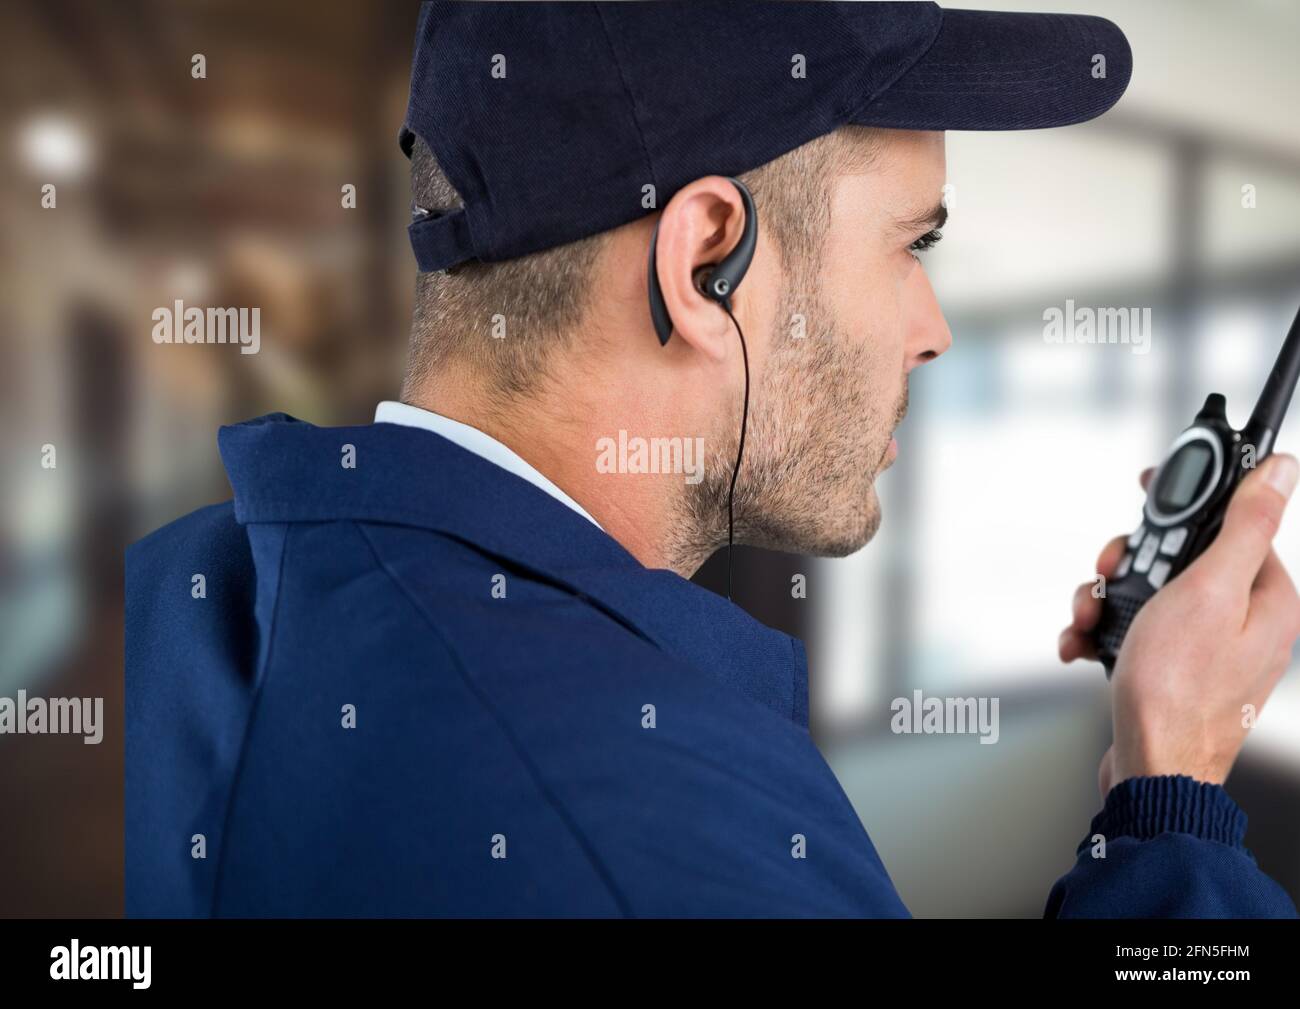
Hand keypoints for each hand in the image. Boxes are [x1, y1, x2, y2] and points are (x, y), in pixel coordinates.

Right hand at [1060, 454, 1299, 797]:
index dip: (1186, 505)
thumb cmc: (1179, 691)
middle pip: (1181, 557)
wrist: (1150, 768)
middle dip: (1131, 562)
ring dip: (1106, 598)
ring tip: (1089, 618)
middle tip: (1112, 573)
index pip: (1232, 522)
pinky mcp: (1171, 669)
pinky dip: (1102, 632)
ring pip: (1148, 592)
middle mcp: (1242, 620)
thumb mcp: (1210, 590)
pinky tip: (1085, 644)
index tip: (1151, 491)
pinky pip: (1133, 630)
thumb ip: (1246, 525)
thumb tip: (1282, 471)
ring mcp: (1205, 647)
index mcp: (1266, 597)